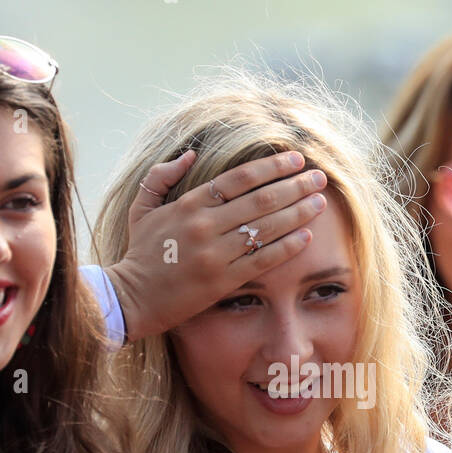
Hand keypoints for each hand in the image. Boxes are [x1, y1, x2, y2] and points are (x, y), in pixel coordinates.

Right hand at [106, 150, 327, 340]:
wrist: (131, 298)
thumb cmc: (140, 253)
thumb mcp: (142, 208)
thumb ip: (162, 176)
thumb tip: (191, 154)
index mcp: (189, 204)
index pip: (240, 178)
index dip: (272, 167)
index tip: (296, 160)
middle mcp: (205, 225)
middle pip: (261, 200)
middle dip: (295, 186)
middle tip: (320, 178)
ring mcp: (215, 254)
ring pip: (266, 227)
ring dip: (298, 212)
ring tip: (319, 202)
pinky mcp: (223, 281)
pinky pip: (262, 260)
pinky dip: (287, 247)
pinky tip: (306, 237)